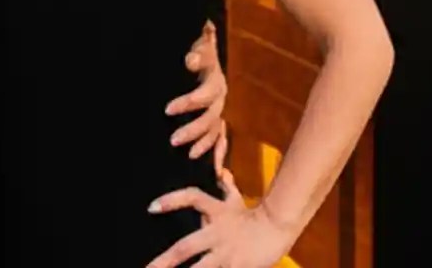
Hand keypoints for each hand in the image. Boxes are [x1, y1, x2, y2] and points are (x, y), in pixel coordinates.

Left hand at [146, 170, 295, 267]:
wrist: (280, 230)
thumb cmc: (256, 217)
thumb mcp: (237, 202)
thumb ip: (227, 188)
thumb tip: (221, 172)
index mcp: (217, 213)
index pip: (192, 199)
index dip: (172, 201)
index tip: (151, 207)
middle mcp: (217, 233)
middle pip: (187, 247)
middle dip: (166, 260)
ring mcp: (226, 254)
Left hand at [165, 20, 228, 173]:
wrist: (202, 59)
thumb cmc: (195, 51)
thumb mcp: (198, 45)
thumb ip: (200, 44)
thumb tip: (207, 27)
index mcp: (213, 77)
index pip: (204, 93)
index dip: (189, 102)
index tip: (168, 110)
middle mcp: (219, 95)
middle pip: (210, 115)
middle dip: (193, 128)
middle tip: (173, 138)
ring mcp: (219, 109)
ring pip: (214, 129)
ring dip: (200, 141)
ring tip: (184, 152)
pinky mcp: (216, 121)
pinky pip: (219, 139)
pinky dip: (213, 151)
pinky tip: (206, 165)